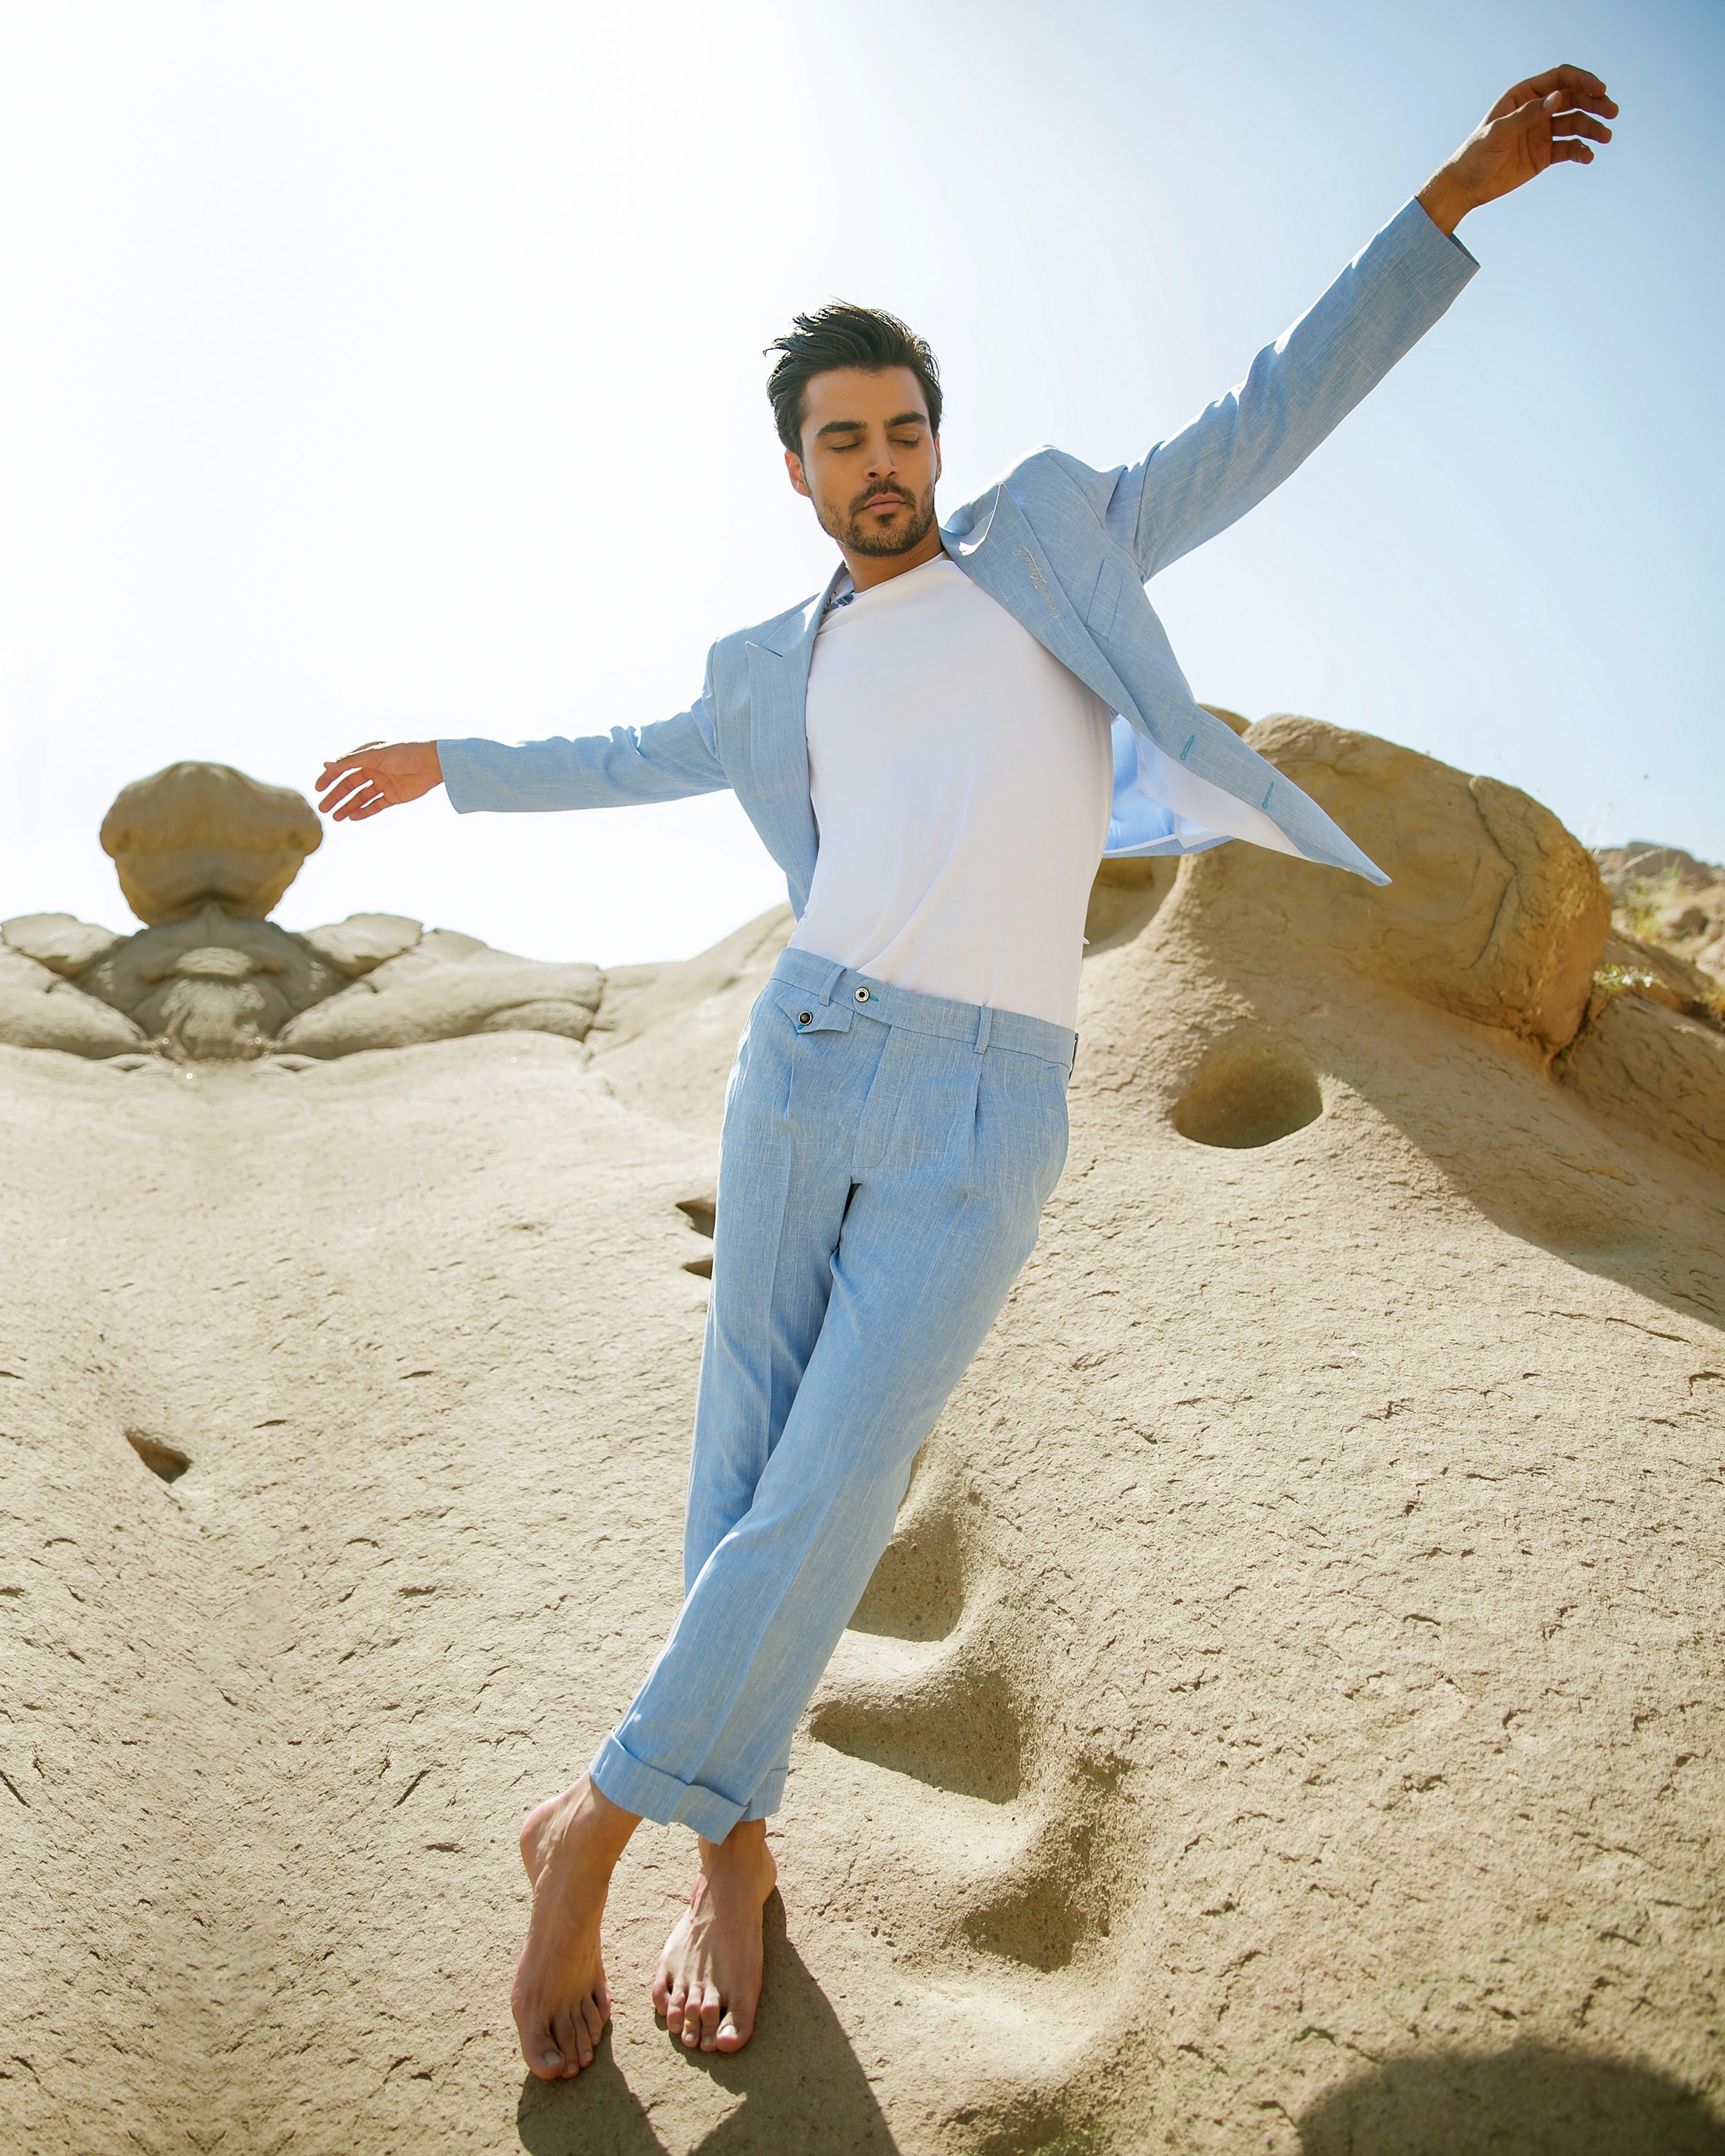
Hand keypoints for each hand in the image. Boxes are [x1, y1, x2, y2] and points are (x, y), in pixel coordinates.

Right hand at [316, 740, 443, 820]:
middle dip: (336, 796)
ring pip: (361, 798)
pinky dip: (364, 812)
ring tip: (335, 817)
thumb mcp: (375, 755)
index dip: (329, 778)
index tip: (318, 789)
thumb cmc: (404, 753)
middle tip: (323, 808)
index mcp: (367, 756)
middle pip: (350, 785)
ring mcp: (383, 783)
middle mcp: (374, 769)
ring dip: (348, 806)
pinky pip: (375, 805)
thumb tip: (326, 764)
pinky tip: (352, 818)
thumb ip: (350, 762)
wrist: (433, 764)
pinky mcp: (394, 796)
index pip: (343, 768)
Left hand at [1417, 66, 1616, 234]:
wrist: (1466, 186)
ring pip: (1575, 123)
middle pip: (1574, 99)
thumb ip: (1528, 114)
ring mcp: (1542, 132)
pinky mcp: (1544, 154)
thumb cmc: (1476, 154)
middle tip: (1612, 112)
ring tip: (1605, 137)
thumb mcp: (1499, 132)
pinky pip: (1569, 149)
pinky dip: (1581, 150)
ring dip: (1592, 128)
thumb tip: (1557, 97)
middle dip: (1595, 103)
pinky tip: (1588, 156)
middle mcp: (1536, 110)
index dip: (1583, 81)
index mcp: (1524, 95)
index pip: (1560, 79)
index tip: (1600, 89)